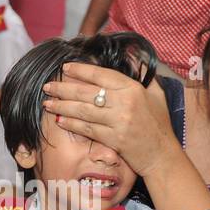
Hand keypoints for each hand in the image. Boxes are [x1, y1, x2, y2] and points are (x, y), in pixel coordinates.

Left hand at [41, 62, 177, 175]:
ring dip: (62, 106)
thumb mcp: (157, 94)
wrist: (162, 154)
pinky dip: (71, 124)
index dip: (80, 70)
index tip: (65, 68)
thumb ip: (144, 74)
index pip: (100, 75)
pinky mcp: (113, 139)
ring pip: (83, 111)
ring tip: (47, 103)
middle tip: (47, 86)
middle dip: (63, 88)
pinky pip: (87, 129)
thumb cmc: (159, 124)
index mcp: (132, 88)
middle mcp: (124, 103)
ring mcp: (118, 122)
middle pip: (86, 93)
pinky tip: (59, 120)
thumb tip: (133, 55)